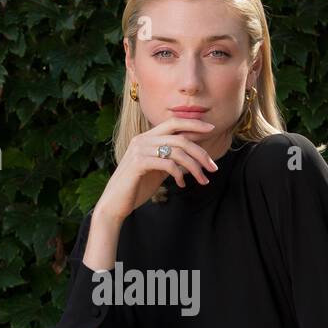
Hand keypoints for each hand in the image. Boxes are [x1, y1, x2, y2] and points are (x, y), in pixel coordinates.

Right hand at [95, 117, 219, 220]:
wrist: (115, 204)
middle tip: (213, 167)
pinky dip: (179, 173)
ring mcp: (139, 150)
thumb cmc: (136, 187)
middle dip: (200, 152)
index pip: (173, 123)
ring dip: (194, 167)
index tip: (211, 129)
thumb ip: (170, 159)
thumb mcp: (157, 169)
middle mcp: (142, 140)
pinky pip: (167, 163)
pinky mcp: (138, 164)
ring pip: (176, 151)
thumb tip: (192, 154)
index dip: (193, 124)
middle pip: (179, 137)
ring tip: (203, 180)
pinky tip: (182, 184)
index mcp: (146, 138)